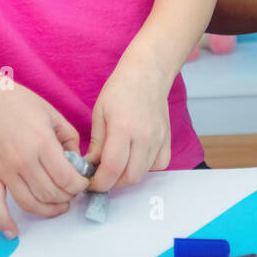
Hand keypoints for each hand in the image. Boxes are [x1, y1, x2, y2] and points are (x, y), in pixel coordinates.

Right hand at [0, 83, 90, 236]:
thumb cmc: (19, 102)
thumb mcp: (53, 115)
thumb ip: (69, 139)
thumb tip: (77, 162)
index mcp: (42, 144)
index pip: (68, 179)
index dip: (81, 186)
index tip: (84, 182)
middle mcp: (23, 161)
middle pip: (52, 195)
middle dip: (68, 197)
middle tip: (72, 192)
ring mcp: (5, 171)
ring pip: (30, 204)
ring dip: (48, 210)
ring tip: (59, 206)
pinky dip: (3, 222)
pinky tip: (13, 233)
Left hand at [84, 60, 171, 192]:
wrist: (147, 74)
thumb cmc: (120, 89)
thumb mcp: (99, 113)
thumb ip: (96, 144)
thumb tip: (90, 167)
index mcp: (123, 128)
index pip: (112, 168)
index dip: (99, 182)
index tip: (90, 182)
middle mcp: (144, 136)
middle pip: (129, 177)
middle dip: (112, 183)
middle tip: (101, 175)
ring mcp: (158, 139)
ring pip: (143, 174)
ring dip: (126, 176)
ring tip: (116, 165)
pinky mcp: (167, 140)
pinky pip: (159, 165)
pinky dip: (145, 168)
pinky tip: (135, 158)